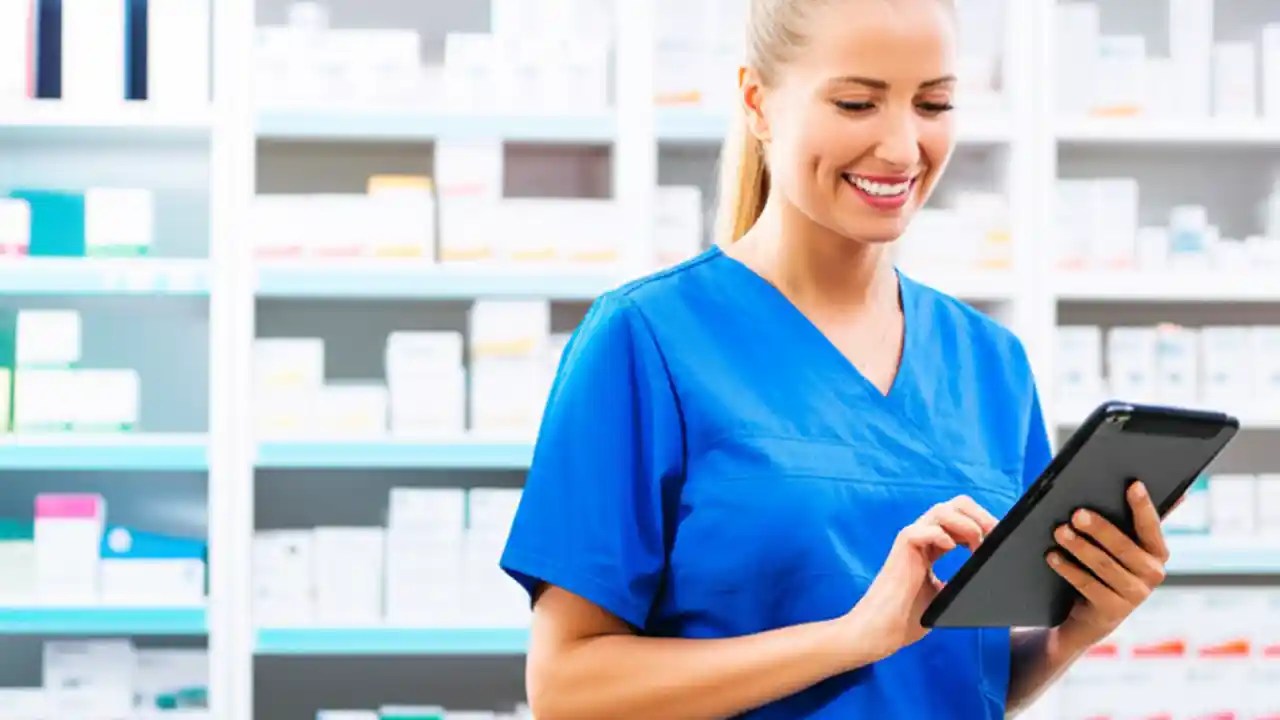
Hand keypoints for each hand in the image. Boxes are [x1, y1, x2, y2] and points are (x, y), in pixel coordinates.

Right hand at [839, 496, 996, 663]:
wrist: (883, 629)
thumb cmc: (909, 616)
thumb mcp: (946, 594)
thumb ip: (960, 579)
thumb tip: (988, 577)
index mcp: (932, 545)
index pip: (960, 517)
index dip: (982, 522)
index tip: (1000, 538)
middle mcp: (922, 537)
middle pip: (953, 504)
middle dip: (978, 515)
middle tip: (995, 534)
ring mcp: (911, 540)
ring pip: (940, 510)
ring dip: (965, 524)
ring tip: (976, 544)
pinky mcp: (901, 549)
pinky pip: (921, 530)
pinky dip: (939, 535)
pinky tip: (950, 548)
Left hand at [1046, 481, 1169, 644]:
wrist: (1089, 615)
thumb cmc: (1104, 566)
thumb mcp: (1117, 543)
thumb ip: (1126, 518)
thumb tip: (1138, 484)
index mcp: (1157, 551)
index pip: (1152, 526)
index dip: (1144, 506)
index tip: (1133, 485)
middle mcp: (1153, 573)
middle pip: (1124, 547)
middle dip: (1099, 528)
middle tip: (1076, 513)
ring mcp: (1134, 595)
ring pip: (1104, 566)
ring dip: (1080, 547)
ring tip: (1059, 531)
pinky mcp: (1112, 611)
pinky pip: (1088, 586)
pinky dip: (1068, 569)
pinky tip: (1052, 556)